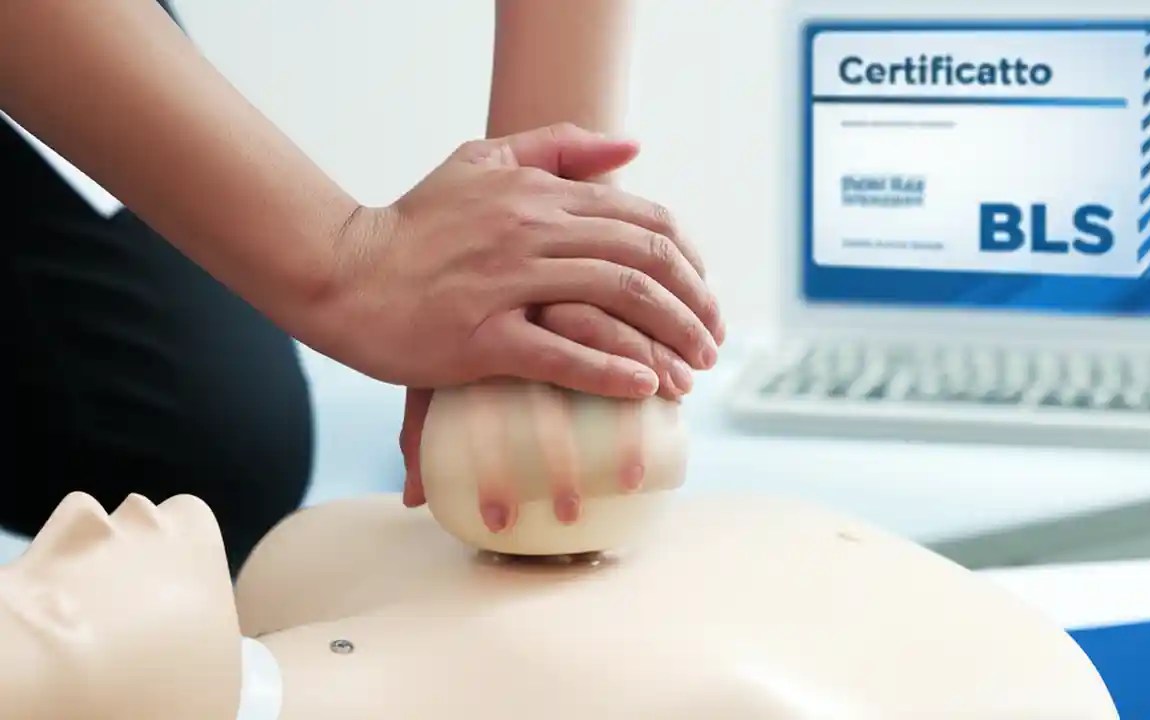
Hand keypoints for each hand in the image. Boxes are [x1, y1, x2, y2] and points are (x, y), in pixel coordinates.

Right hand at [316, 122, 722, 392]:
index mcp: (538, 192)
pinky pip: (561, 354)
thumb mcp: (481, 159)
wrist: (342, 269)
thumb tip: (633, 147)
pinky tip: (644, 388)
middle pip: (643, 259)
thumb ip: (557, 146)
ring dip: (670, 336)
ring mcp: (506, 283)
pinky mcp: (480, 337)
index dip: (691, 260)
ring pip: (615, 300)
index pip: (643, 218)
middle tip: (715, 343)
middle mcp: (530, 230)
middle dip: (695, 304)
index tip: (706, 296)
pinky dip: (610, 371)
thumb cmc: (415, 222)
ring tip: (696, 369)